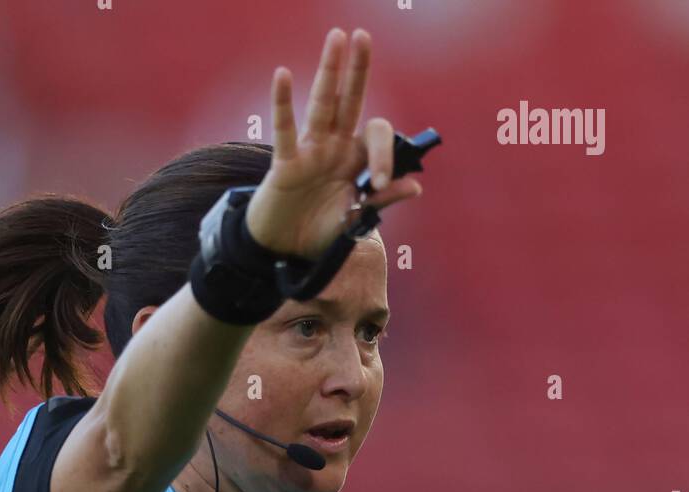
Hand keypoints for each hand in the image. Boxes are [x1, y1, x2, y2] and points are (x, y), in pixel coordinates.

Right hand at [245, 27, 422, 260]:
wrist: (286, 249)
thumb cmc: (321, 232)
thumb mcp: (355, 221)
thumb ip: (382, 202)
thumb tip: (415, 187)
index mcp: (356, 159)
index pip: (376, 136)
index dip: (385, 153)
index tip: (381, 183)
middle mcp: (334, 147)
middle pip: (350, 101)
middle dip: (358, 71)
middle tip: (364, 36)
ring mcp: (310, 151)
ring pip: (322, 105)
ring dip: (329, 71)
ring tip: (337, 38)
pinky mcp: (285, 164)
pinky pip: (284, 130)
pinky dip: (282, 103)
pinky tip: (282, 75)